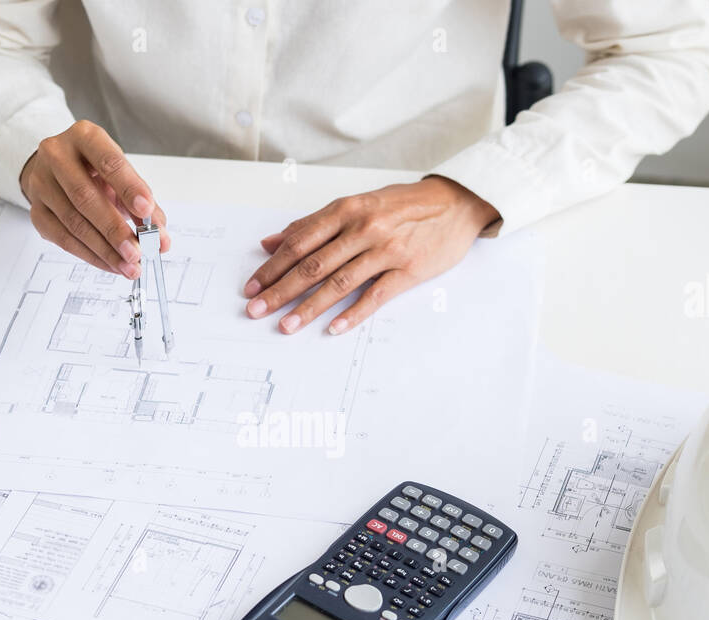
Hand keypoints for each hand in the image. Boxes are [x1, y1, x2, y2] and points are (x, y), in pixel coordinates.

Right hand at [20, 120, 170, 278]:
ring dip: (105, 250)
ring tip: (129, 266)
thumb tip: (161, 239)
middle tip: (137, 252)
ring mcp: (41, 183)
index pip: (108, 162)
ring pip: (73, 223)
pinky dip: (91, 256)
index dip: (128, 187)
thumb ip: (143, 205)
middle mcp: (56, 155)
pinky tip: (111, 264)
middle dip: (114, 229)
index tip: (147, 210)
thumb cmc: (95, 171)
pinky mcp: (36, 211)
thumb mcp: (121, 177)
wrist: (56, 169)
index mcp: (84, 137)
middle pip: (85, 197)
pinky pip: (63, 239)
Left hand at [243, 176, 498, 333]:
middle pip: (313, 265)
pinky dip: (352, 314)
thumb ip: (313, 224)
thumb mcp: (357, 204)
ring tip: (286, 326)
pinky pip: (374, 296)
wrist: (456, 203)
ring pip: (338, 282)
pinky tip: (333, 328)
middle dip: (280, 290)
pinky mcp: (408, 269)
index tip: (252, 287)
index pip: (299, 242)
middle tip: (256, 311)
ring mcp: (386, 249)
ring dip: (308, 308)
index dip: (272, 267)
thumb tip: (272, 242)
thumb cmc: (402, 206)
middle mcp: (363, 228)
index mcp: (346, 210)